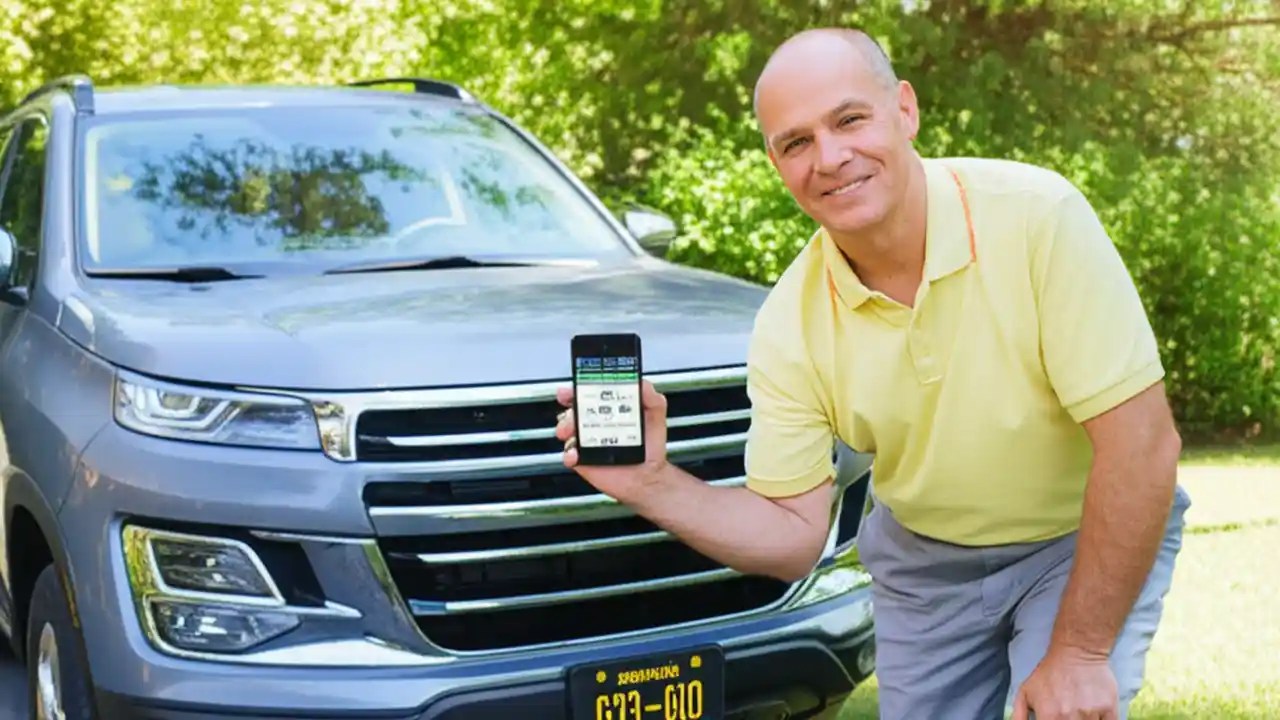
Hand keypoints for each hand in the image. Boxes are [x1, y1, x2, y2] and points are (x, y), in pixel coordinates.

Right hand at [554, 380, 670, 502]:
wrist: (649, 475)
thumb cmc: (651, 445)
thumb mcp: (655, 412)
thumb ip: (650, 395)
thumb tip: (641, 382)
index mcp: (608, 409)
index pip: (588, 393)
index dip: (578, 387)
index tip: (575, 386)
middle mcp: (595, 423)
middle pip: (573, 409)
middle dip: (568, 406)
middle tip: (572, 409)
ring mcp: (586, 442)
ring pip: (566, 429)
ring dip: (565, 427)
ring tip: (571, 431)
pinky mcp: (583, 460)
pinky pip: (569, 455)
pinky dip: (569, 453)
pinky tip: (576, 453)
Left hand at [1012, 645, 1118, 719]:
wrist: (1077, 651)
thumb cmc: (1049, 673)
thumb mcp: (1025, 692)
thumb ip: (1019, 715)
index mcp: (1048, 715)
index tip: (1055, 719)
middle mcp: (1069, 717)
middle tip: (1067, 715)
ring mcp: (1091, 713)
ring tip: (1078, 711)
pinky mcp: (1109, 708)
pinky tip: (1094, 715)